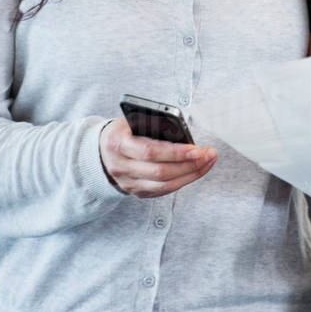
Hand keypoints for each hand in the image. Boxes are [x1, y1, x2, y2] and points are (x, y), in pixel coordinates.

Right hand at [99, 117, 216, 197]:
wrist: (101, 151)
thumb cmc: (124, 130)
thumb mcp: (132, 119)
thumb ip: (152, 122)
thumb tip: (181, 129)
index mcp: (118, 144)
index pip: (150, 152)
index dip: (175, 152)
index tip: (196, 148)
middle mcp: (120, 167)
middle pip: (160, 172)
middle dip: (189, 165)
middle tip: (209, 154)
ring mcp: (128, 183)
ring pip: (164, 186)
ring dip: (190, 175)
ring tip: (208, 161)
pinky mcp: (136, 192)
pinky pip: (163, 191)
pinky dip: (182, 181)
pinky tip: (196, 171)